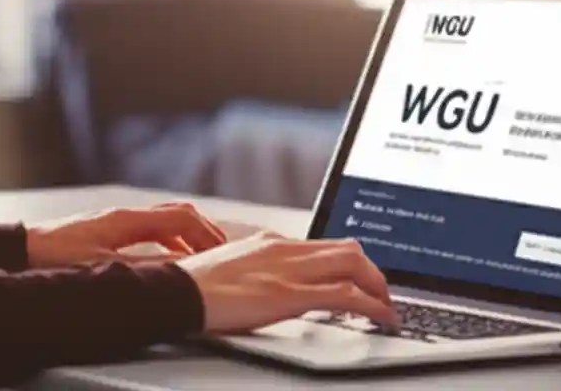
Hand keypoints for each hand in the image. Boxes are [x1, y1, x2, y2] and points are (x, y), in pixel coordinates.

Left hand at [26, 202, 228, 267]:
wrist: (19, 250)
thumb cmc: (56, 259)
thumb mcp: (104, 267)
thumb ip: (144, 266)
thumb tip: (181, 267)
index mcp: (126, 219)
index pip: (180, 216)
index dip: (207, 233)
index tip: (224, 252)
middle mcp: (123, 215)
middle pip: (175, 213)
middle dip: (203, 231)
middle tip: (222, 252)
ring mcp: (114, 221)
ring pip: (162, 221)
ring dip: (186, 236)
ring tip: (202, 257)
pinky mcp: (104, 232)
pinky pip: (147, 231)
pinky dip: (168, 241)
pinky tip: (169, 261)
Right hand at [177, 232, 398, 333]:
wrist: (174, 292)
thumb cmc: (193, 288)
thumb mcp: (229, 271)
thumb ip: (255, 273)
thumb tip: (268, 287)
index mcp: (269, 242)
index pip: (323, 244)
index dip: (350, 262)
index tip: (360, 279)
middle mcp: (284, 248)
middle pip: (347, 248)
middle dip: (372, 272)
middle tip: (380, 295)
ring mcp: (288, 269)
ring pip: (354, 264)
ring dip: (378, 287)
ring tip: (386, 309)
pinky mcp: (289, 294)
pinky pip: (346, 296)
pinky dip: (372, 306)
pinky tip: (382, 319)